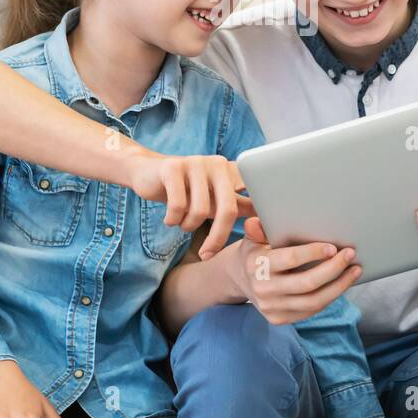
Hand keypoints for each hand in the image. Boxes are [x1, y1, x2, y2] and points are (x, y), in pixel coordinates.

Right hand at [126, 152, 255, 259]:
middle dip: (218, 238)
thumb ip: (241, 206)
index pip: (249, 200)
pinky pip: (178, 205)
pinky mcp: (172, 168)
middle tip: (207, 254)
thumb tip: (268, 222)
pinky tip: (170, 219)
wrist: (148, 172)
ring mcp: (195, 163)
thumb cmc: (188, 190)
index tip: (244, 242)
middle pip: (228, 209)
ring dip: (189, 225)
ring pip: (200, 210)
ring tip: (182, 223)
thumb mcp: (216, 199)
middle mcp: (217, 164)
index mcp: (232, 171)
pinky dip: (173, 219)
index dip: (250, 224)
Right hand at [225, 217, 361, 324]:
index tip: (333, 247)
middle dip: (333, 269)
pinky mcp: (279, 319)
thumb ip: (257, 229)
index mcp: (256, 265)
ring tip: (355, 270)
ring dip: (339, 286)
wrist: (240, 279)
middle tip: (350, 255)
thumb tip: (255, 222)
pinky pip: (311, 311)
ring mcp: (271, 308)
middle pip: (306, 283)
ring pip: (313, 302)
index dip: (313, 253)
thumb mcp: (253, 238)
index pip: (290, 259)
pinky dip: (330, 297)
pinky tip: (342, 284)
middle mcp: (263, 289)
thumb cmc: (255, 252)